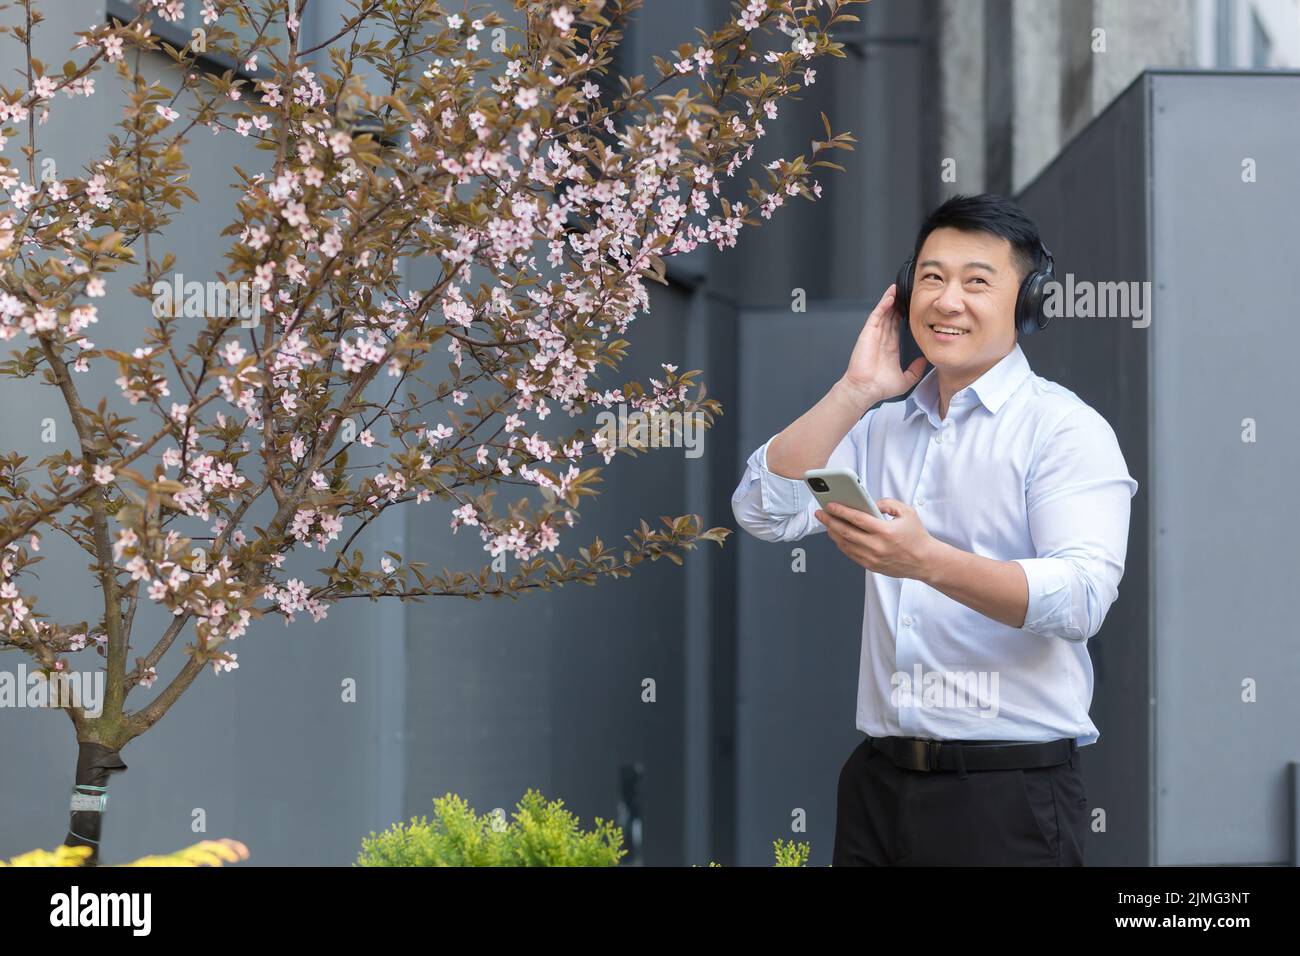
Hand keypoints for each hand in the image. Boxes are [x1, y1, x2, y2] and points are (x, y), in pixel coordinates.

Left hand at [814, 498, 937, 578]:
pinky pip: (850, 554)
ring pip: (845, 545)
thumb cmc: (916, 536)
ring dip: (833, 533)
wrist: (925, 561)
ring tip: (826, 523)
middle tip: (820, 513)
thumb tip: (870, 503)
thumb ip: (888, 503)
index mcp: (886, 531)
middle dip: (830, 521)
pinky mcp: (871, 566)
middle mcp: (877, 546)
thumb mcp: (907, 512)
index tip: (829, 504)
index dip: (841, 511)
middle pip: (846, 532)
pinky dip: (841, 544)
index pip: (857, 519)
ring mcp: (872, 558)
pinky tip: (837, 535)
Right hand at [840, 284, 928, 404]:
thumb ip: (916, 370)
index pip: (897, 327)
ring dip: (891, 300)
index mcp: (890, 348)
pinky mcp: (868, 332)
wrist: (866, 389)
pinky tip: (890, 296)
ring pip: (884, 312)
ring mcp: (874, 334)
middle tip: (906, 293)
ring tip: (898, 288)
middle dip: (898, 304)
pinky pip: (877, 314)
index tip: (912, 308)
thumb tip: (925, 361)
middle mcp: (882, 339)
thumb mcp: (906, 379)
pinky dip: (883, 304)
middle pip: (891, 316)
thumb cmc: (879, 387)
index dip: (904, 316)